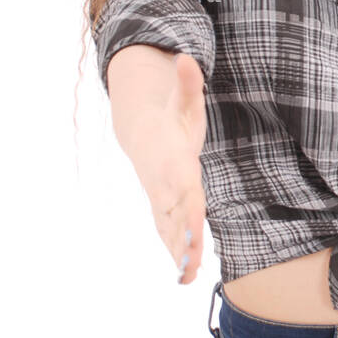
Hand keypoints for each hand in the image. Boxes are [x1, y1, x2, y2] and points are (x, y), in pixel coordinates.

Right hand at [129, 53, 208, 283]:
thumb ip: (187, 84)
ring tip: (187, 278)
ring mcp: (161, 197)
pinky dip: (174, 253)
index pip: (183, 188)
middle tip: (189, 263)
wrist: (143, 129)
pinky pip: (167, 232)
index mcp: (173, 160)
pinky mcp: (163, 206)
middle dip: (180, 239)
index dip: (187, 208)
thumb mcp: (183, 99)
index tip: (194, 228)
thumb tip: (188, 58)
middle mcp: (165, 183)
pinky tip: (185, 276)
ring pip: (168, 229)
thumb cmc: (171, 117)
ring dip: (176, 254)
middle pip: (174, 215)